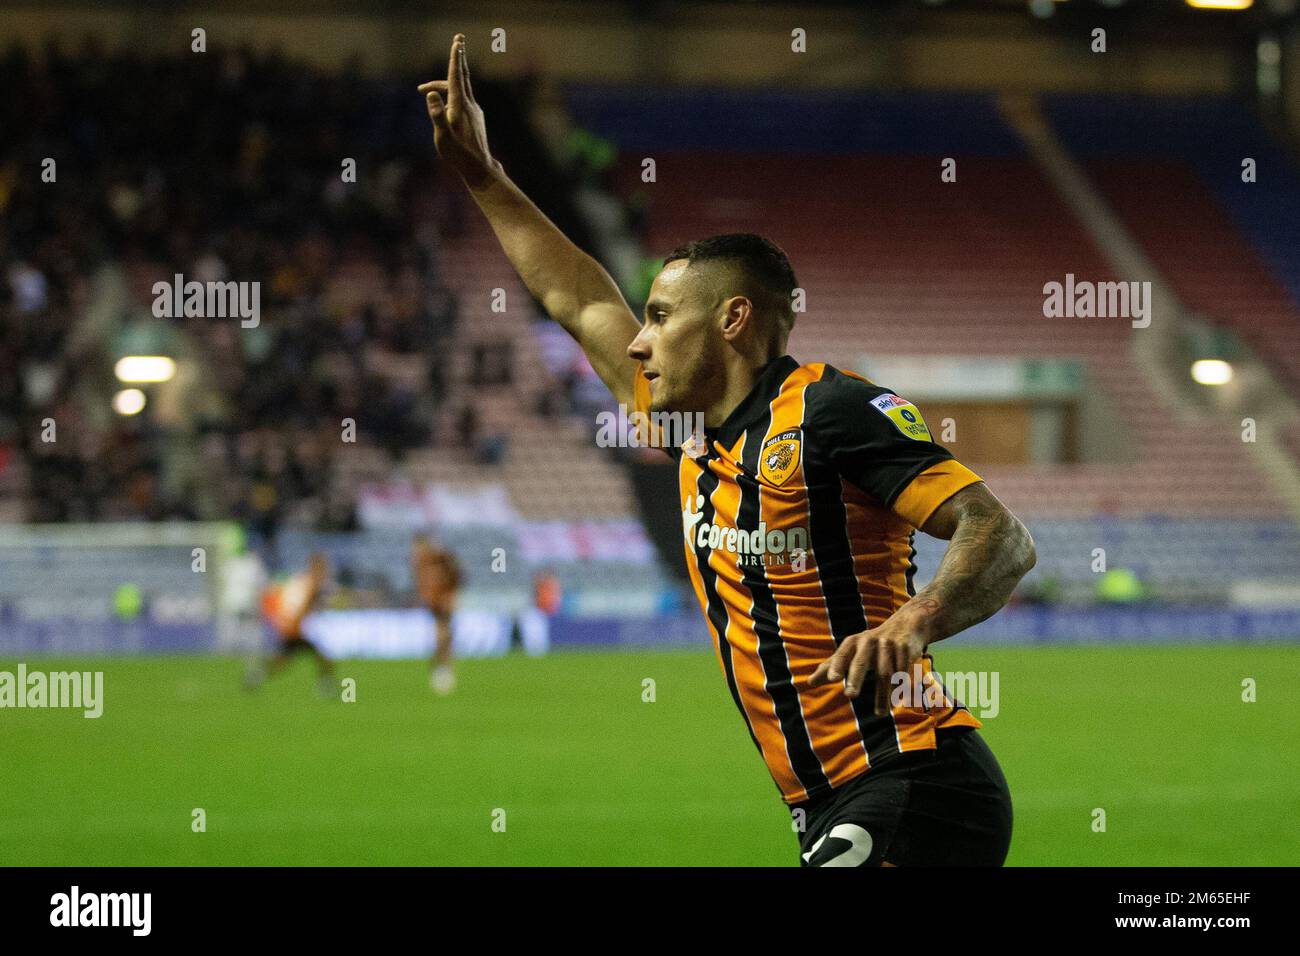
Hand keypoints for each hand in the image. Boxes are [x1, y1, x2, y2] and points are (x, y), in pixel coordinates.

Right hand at [418, 34, 494, 186]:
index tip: (457, 42)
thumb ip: (436, 114)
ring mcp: (474, 111)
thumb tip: (430, 94)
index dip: (455, 58)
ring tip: (423, 90)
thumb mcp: (442, 136)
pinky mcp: (475, 118)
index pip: (456, 77)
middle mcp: (469, 105)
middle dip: (458, 58)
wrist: (479, 168)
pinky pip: (462, 98)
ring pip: (459, 89)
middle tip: (458, 40)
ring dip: (444, 83)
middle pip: (462, 76)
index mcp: (460, 106)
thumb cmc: (458, 155)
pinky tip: (441, 105)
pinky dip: (450, 94)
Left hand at [806, 614, 929, 714]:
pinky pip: (903, 672)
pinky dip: (901, 688)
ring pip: (885, 673)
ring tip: (880, 713)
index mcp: (854, 642)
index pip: (842, 655)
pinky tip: (900, 702)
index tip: (832, 679)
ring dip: (883, 695)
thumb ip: (832, 666)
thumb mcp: (852, 650)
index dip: (836, 665)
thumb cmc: (872, 643)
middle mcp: (870, 641)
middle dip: (855, 678)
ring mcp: (889, 644)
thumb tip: (809, 683)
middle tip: (849, 695)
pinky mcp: (906, 649)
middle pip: (862, 662)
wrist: (906, 624)